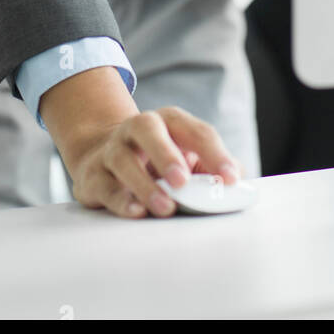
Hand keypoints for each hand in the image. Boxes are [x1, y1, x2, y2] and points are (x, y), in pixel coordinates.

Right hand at [65, 106, 242, 218]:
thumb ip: (212, 168)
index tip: (230, 178)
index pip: (196, 131)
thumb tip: (239, 185)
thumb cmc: (157, 161)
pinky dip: (121, 199)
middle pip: (149, 130)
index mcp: (170, 122)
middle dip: (167, 154)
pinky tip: (137, 211)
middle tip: (183, 181)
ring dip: (145, 185)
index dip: (216, 154)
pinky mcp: (94, 175)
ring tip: (166, 207)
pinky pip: (105, 186)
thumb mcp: (187, 158)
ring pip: (124, 160)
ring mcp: (113, 150)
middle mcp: (138, 129)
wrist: (102, 156)